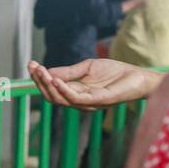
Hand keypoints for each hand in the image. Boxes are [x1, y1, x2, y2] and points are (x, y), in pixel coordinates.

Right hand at [28, 58, 160, 108]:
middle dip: (40, 81)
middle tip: (32, 67)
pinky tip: (55, 79)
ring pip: (60, 98)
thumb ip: (69, 71)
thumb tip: (47, 72)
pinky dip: (63, 89)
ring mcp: (88, 103)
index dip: (40, 77)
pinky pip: (75, 97)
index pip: (52, 89)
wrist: (138, 77)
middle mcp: (79, 101)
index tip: (30, 64)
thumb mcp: (87, 67)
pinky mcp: (97, 101)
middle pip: (52, 96)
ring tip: (41, 71)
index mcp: (76, 93)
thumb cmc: (115, 72)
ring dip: (48, 85)